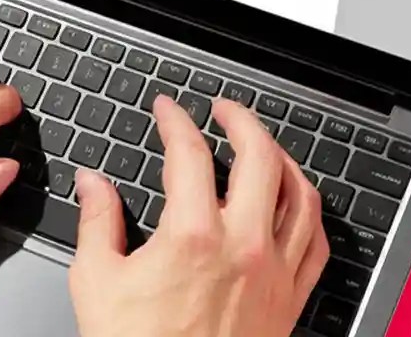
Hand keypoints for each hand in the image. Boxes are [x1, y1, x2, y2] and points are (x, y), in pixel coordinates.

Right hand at [70, 97, 328, 336]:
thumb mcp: (96, 284)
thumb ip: (97, 222)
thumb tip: (92, 183)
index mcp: (194, 236)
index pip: (190, 154)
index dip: (176, 121)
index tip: (168, 110)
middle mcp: (244, 246)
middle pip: (260, 157)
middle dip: (242, 121)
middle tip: (223, 110)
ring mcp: (275, 271)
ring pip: (300, 194)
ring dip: (284, 159)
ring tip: (264, 146)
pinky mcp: (291, 299)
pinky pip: (317, 241)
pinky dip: (309, 212)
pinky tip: (296, 204)